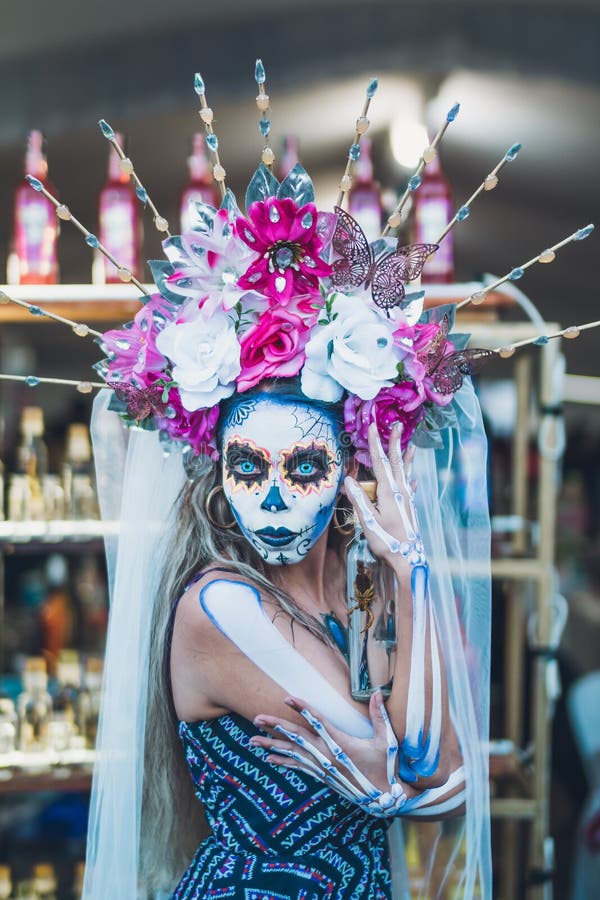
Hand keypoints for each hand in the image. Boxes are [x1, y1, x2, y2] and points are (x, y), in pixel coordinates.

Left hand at [249, 693, 409, 816]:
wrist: (384, 799)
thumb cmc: (387, 767)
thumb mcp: (388, 740)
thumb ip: (380, 715)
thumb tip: (378, 691)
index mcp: (342, 744)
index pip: (318, 722)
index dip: (303, 709)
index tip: (287, 698)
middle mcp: (328, 756)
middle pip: (297, 738)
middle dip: (276, 727)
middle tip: (256, 717)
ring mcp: (322, 767)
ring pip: (292, 754)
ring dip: (271, 746)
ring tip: (251, 740)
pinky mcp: (322, 776)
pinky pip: (298, 768)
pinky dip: (283, 762)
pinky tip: (268, 759)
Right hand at [345, 422, 424, 567]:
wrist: (409, 559)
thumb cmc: (387, 541)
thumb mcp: (368, 521)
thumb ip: (359, 500)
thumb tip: (348, 481)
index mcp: (389, 491)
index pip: (380, 462)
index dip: (375, 444)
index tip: (372, 427)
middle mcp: (400, 490)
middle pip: (396, 462)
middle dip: (395, 442)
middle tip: (397, 425)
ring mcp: (407, 498)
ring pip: (406, 471)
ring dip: (406, 457)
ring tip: (411, 444)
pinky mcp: (409, 507)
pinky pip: (409, 486)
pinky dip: (409, 478)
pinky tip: (412, 479)